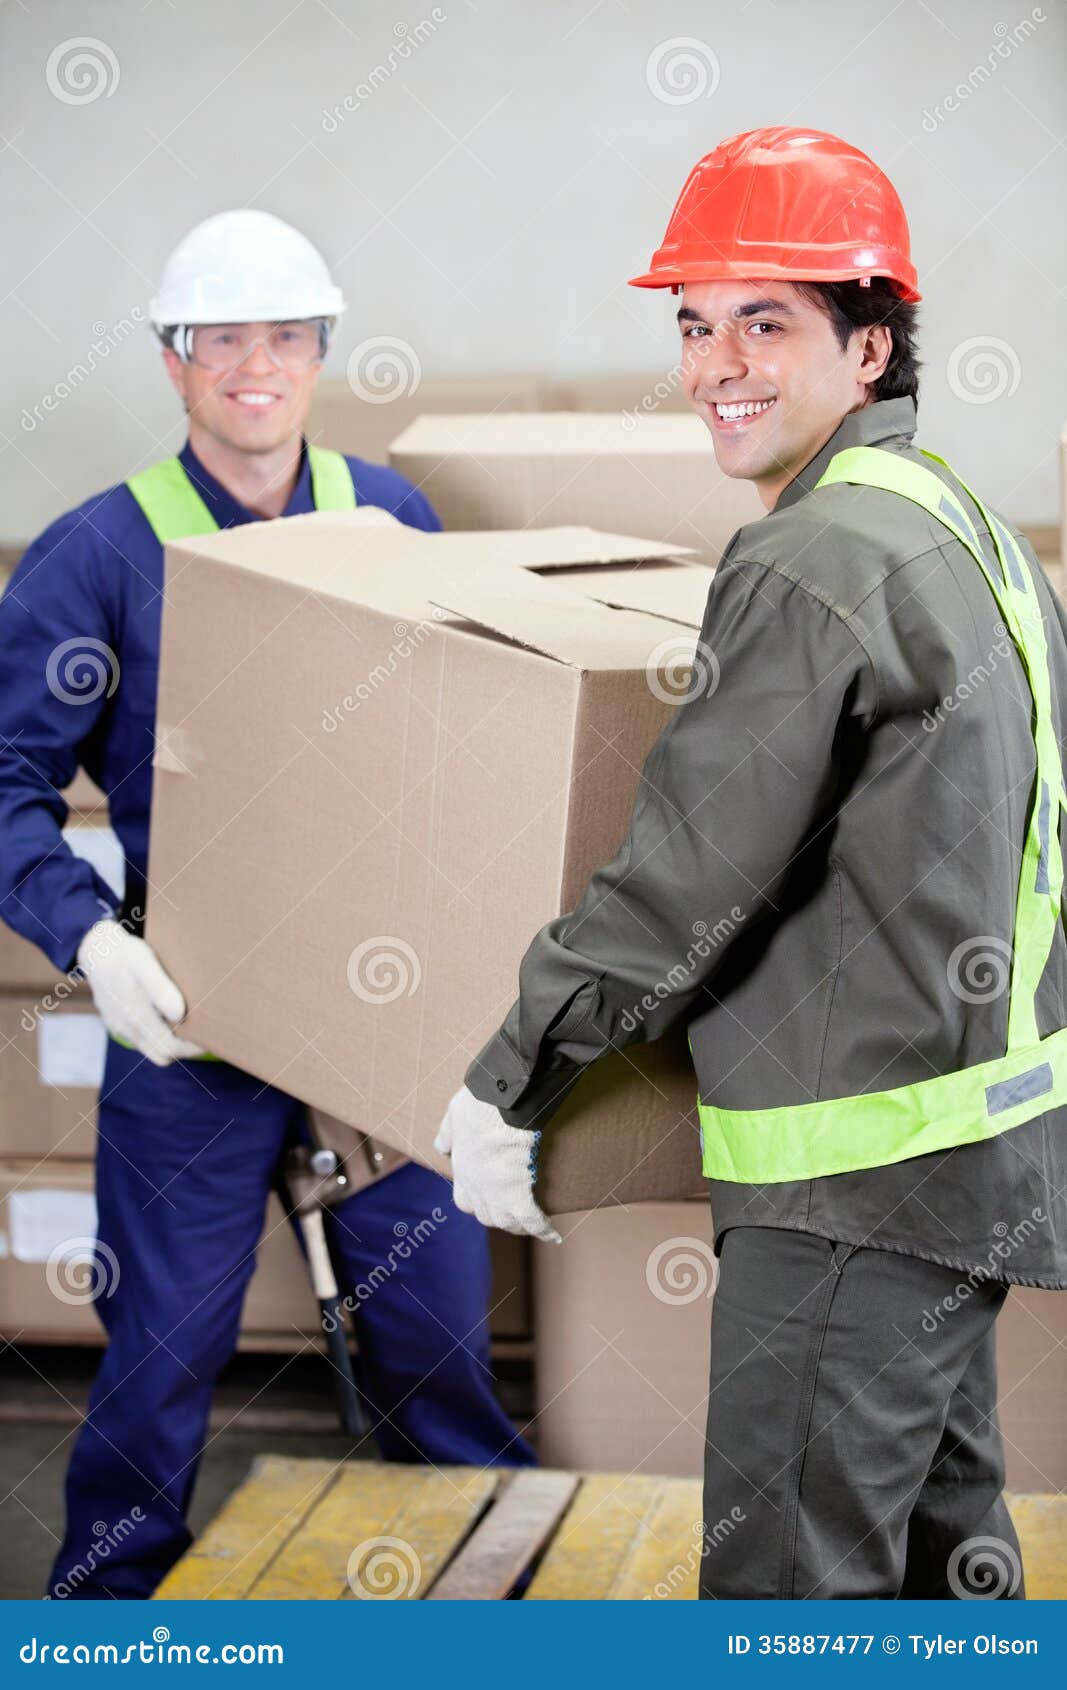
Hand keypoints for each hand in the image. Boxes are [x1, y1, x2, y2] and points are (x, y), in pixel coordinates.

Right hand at [77, 919, 204, 1067]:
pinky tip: (167, 1019)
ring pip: (152, 1050)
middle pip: (164, 1053)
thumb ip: (159, 987)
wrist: (96, 953)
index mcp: (136, 1013)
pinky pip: (141, 1042)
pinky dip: (156, 1037)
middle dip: (186, 1048)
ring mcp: (120, 1029)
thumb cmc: (126, 956)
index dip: (193, 1047)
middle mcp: (127, 1026)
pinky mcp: (116, 1027)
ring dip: (171, 1044)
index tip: (208, 1035)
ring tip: (189, 1027)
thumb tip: (179, 1014)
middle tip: (204, 1033)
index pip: (170, 1047)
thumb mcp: (143, 962)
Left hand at [434, 1086, 560, 1242]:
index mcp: (463, 1170)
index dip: (476, 1202)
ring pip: (507, 1223)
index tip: (485, 1198)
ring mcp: (497, 1194)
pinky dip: (543, 1230)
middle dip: (499, 1217)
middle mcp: (477, 1188)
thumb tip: (442, 1147)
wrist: (501, 1105)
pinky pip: (532, 1220)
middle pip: (486, 1216)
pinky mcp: (518, 1194)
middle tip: (514, 1215)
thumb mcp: (454, 1117)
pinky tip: (553, 1235)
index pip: (465, 1200)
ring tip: (532, 1227)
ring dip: (519, 1227)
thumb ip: (448, 1134)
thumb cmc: (477, 1107)